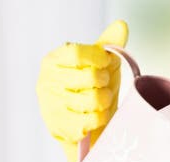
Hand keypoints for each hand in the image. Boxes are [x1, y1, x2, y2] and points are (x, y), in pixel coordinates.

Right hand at [36, 19, 128, 161]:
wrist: (79, 124)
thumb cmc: (87, 89)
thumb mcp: (97, 65)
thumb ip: (107, 45)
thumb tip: (121, 27)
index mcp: (54, 61)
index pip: (77, 53)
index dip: (98, 58)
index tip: (106, 63)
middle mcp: (48, 81)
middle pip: (90, 77)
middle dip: (105, 83)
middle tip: (103, 85)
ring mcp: (52, 105)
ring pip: (94, 100)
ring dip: (105, 102)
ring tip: (102, 101)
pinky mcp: (61, 126)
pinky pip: (92, 120)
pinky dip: (101, 118)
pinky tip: (97, 115)